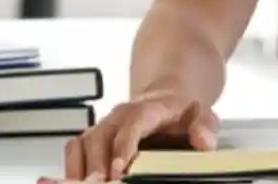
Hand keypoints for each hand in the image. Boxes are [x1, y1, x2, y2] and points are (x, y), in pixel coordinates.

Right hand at [41, 89, 218, 182]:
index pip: (131, 125)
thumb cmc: (180, 113)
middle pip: (100, 137)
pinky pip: (74, 149)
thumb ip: (205, 126)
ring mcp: (104, 127)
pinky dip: (72, 167)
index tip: (121, 170)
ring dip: (82, 169)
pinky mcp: (93, 138)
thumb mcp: (202, 115)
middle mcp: (119, 116)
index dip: (124, 147)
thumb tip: (204, 142)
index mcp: (146, 110)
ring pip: (83, 143)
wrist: (166, 100)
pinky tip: (78, 182)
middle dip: (97, 166)